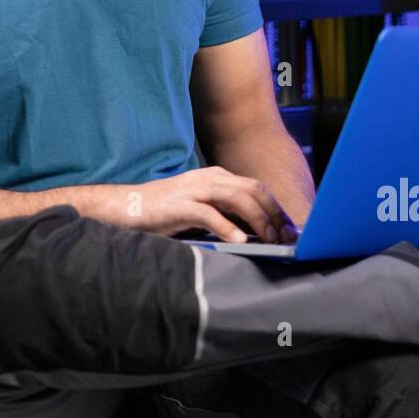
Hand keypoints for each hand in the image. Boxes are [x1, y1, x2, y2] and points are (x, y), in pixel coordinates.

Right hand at [121, 167, 300, 243]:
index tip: (290, 229)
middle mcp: (209, 178)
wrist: (128, 206)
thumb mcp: (201, 208)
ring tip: (270, 239)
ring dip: (258, 219)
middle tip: (287, 236)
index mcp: (216, 177)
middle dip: (274, 213)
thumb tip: (256, 232)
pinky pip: (209, 213)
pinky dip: (227, 227)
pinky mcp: (179, 205)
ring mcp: (194, 189)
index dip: (276, 208)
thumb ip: (225, 213)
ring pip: (237, 198)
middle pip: (253, 190)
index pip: (256, 188)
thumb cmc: (166, 211)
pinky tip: (240, 240)